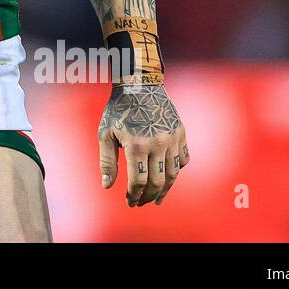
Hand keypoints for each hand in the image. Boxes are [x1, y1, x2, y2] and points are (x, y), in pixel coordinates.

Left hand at [97, 84, 188, 205]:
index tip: (130, 202)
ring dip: (165, 190)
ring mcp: (172, 139)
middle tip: (142, 203)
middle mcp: (157, 144)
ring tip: (156, 198)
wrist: (139, 84)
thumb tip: (107, 186)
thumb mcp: (105, 133)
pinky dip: (176, 171)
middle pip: (157, 181)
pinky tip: (168, 177)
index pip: (138, 181)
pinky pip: (183, 159)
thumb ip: (106, 161)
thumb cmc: (119, 109)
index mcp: (136, 145)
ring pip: (173, 174)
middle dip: (148, 196)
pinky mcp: (181, 133)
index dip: (134, 195)